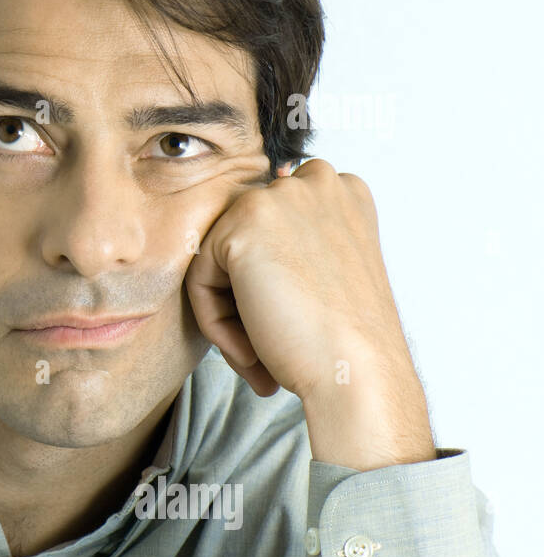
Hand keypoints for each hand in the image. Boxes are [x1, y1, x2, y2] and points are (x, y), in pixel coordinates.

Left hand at [184, 158, 434, 468]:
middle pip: (244, 244)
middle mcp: (318, 181)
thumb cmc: (345, 343)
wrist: (357, 374)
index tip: (291, 328)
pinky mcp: (245, 222)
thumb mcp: (326, 279)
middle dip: (247, 301)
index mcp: (346, 193)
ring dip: (231, 315)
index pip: (272, 232)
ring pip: (218, 261)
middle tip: (269, 351)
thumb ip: (289, 250)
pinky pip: (200, 278)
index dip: (273, 286)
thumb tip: (239, 250)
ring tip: (260, 358)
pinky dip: (214, 322)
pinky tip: (251, 351)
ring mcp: (282, 196)